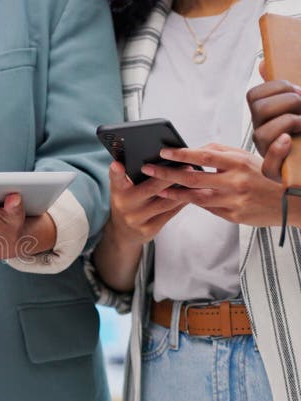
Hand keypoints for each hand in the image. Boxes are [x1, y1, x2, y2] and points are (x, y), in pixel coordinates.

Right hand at [105, 160, 186, 247]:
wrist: (123, 232)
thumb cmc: (128, 202)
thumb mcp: (122, 189)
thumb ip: (129, 176)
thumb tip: (153, 158)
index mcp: (117, 191)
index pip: (116, 179)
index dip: (116, 172)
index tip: (117, 165)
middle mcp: (125, 205)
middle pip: (150, 188)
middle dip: (171, 177)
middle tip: (187, 166)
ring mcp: (136, 219)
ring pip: (165, 202)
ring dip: (182, 190)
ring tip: (194, 179)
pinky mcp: (149, 229)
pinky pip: (169, 214)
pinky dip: (181, 202)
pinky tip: (191, 194)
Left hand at [147, 144, 284, 225]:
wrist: (292, 202)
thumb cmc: (266, 176)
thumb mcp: (248, 157)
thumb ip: (221, 152)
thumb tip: (197, 149)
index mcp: (238, 163)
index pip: (205, 156)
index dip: (182, 154)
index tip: (164, 152)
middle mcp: (235, 182)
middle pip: (194, 177)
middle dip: (168, 174)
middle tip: (149, 170)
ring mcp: (234, 200)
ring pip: (196, 197)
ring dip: (174, 193)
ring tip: (158, 188)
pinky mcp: (233, 216)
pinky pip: (207, 208)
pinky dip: (190, 203)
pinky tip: (176, 199)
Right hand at [247, 62, 300, 179]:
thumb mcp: (298, 105)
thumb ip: (283, 87)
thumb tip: (263, 62)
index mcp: (265, 116)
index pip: (254, 95)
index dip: (277, 87)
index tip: (297, 91)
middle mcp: (262, 133)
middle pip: (258, 109)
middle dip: (288, 102)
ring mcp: (268, 151)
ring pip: (263, 132)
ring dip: (291, 122)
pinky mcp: (277, 172)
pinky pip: (269, 164)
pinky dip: (279, 150)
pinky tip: (290, 140)